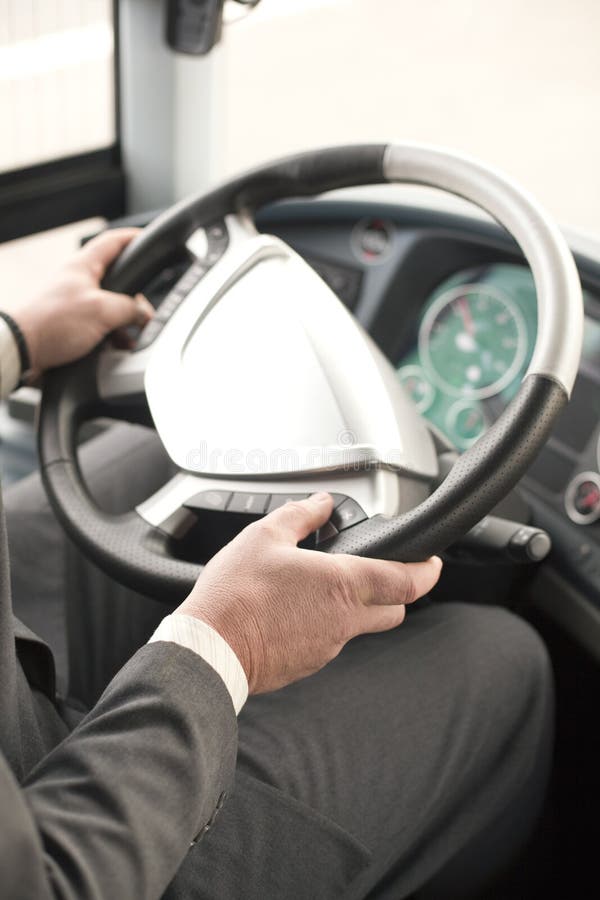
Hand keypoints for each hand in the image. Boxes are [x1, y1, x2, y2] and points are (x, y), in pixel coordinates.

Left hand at [1, 228, 153, 375]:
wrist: (23, 348)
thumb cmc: (52, 322)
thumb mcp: (102, 311)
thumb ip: (129, 309)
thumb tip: (143, 314)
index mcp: (84, 266)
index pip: (113, 241)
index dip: (134, 238)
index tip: (150, 240)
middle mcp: (79, 281)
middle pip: (118, 281)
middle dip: (134, 299)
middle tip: (143, 314)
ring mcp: (75, 303)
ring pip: (111, 307)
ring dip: (123, 323)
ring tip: (129, 337)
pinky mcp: (71, 323)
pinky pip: (100, 326)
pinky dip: (112, 335)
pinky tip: (116, 346)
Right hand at [177, 493, 441, 693]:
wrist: (209, 649)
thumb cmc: (234, 594)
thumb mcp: (265, 536)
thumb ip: (300, 516)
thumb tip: (320, 503)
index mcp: (343, 585)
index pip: (407, 582)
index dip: (427, 571)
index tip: (432, 562)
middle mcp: (344, 620)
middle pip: (394, 610)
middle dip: (396, 591)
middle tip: (382, 572)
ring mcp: (328, 647)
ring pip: (360, 626)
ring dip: (354, 607)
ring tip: (320, 586)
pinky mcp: (308, 664)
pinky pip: (330, 641)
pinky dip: (325, 624)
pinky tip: (295, 611)